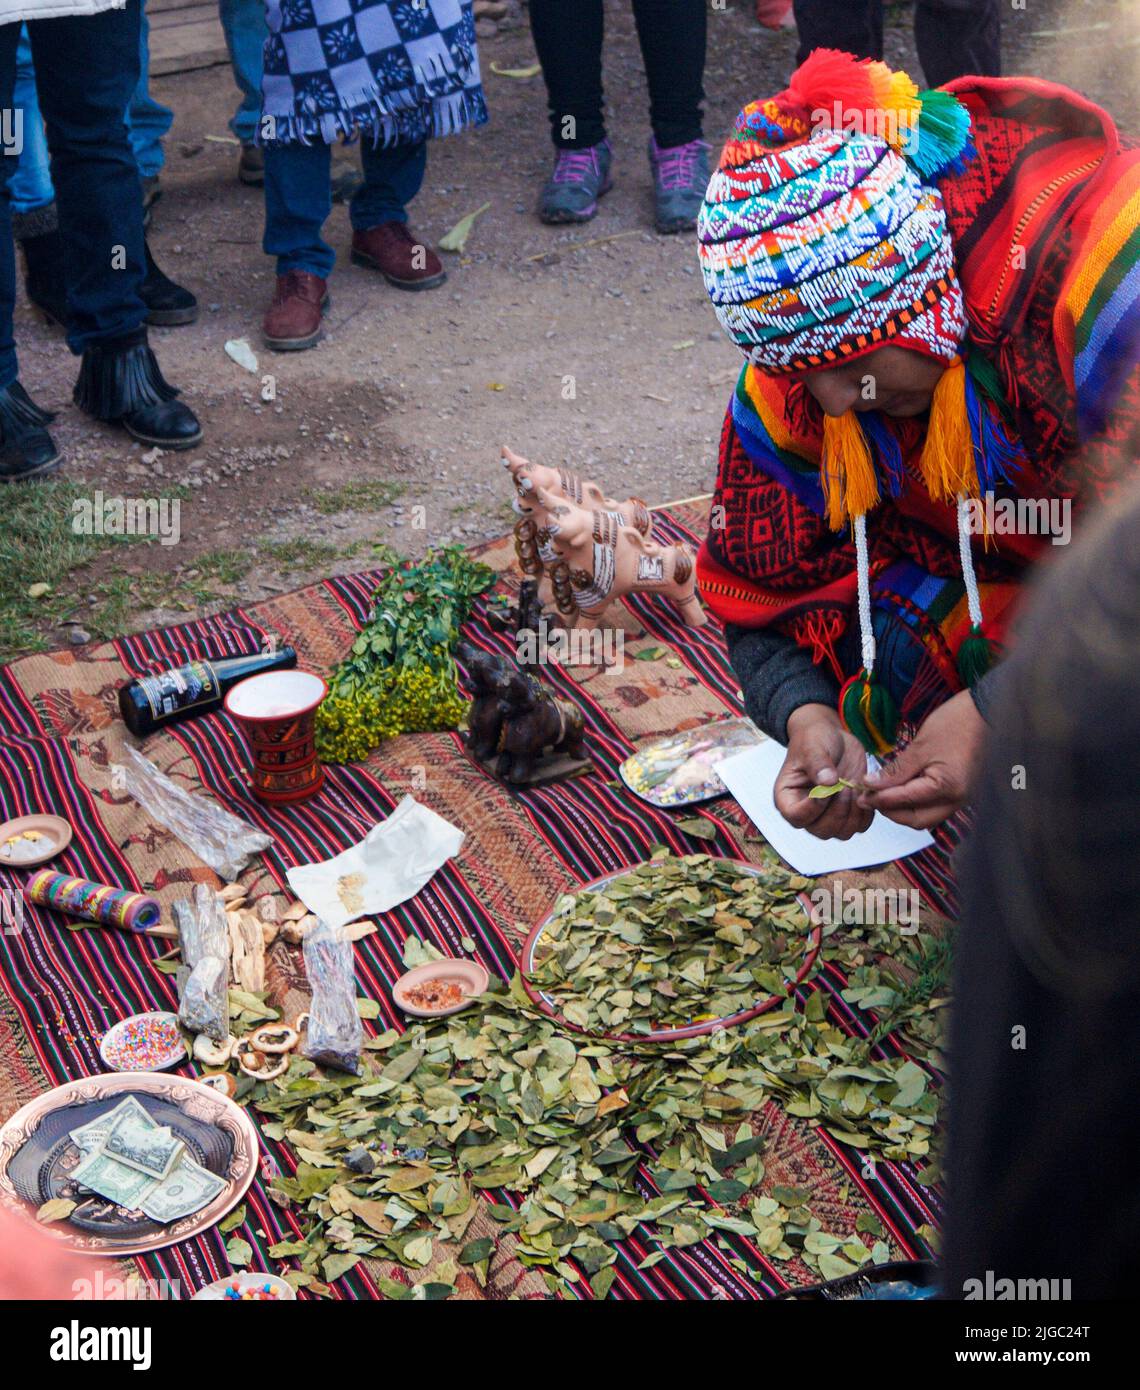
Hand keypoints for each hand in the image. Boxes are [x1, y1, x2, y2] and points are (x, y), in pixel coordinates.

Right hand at [775, 703, 873, 839]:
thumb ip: (817, 763)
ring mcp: (828, 815)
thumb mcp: (812, 746)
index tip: (828, 786)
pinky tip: (863, 790)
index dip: (814, 807)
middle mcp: (807, 812)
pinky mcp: (848, 813)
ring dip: (853, 812)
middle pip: (822, 831)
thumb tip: (827, 782)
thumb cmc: (814, 740)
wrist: (832, 738)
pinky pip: (860, 825)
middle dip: (838, 811)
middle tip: (845, 786)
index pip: (797, 817)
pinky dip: (866, 812)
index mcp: (788, 798)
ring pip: (843, 832)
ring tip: (854, 786)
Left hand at [857, 690, 986, 828]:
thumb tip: (870, 785)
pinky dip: (916, 802)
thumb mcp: (921, 746)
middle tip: (869, 798)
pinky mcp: (962, 792)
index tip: (860, 794)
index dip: (879, 800)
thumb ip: (896, 771)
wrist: (987, 712)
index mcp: (947, 788)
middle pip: (916, 820)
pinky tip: (901, 788)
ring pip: (926, 816)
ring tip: (882, 792)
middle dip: (891, 812)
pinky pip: (935, 806)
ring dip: (903, 808)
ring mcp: (962, 799)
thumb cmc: (957, 723)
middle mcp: (958, 800)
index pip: (905, 802)